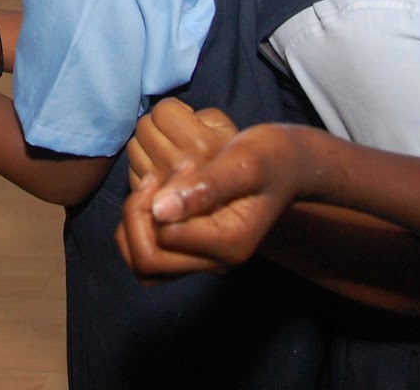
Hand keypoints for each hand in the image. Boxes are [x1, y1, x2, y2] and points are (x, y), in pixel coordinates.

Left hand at [115, 124, 305, 279]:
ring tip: (152, 189)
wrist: (286, 165)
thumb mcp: (242, 162)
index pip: (162, 238)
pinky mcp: (192, 249)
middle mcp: (215, 261)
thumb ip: (205, 186)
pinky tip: (152, 196)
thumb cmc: (269, 157)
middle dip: (135, 217)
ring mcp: (202, 259)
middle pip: (146, 261)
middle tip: (153, 179)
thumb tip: (161, 209)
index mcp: (228, 243)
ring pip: (141, 263)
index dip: (152, 202)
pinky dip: (138, 227)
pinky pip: (148, 252)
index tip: (174, 168)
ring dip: (133, 225)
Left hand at [126, 98, 236, 189]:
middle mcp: (178, 165)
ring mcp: (161, 184)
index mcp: (200, 145)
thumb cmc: (228, 162)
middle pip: (144, 126)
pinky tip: (160, 169)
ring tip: (166, 151)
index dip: (172, 110)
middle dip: (157, 125)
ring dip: (146, 145)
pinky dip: (142, 165)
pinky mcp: (150, 200)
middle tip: (172, 135)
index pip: (162, 110)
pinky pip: (132, 170)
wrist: (232, 205)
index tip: (183, 119)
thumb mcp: (226, 129)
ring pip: (134, 147)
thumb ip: (202, 116)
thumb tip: (175, 113)